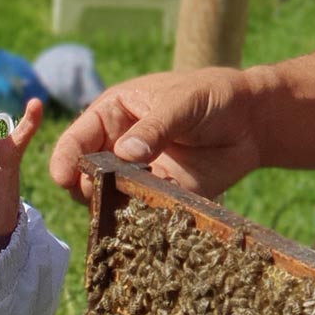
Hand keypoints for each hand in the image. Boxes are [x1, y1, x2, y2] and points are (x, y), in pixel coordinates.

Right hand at [48, 67, 262, 201]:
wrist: (251, 123)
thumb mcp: (182, 102)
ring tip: (131, 204)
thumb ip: (154, 127)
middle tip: (104, 193)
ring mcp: (135, 175)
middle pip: (85, 175)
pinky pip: (140, 212)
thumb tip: (125, 154)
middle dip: (87, 188)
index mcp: (111, 116)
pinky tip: (156, 212)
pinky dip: (141, 217)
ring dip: (113, 206)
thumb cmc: (212, 97)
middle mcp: (115, 147)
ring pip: (108, 198)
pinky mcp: (158, 196)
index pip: (76, 139)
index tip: (63, 178)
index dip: (65, 159)